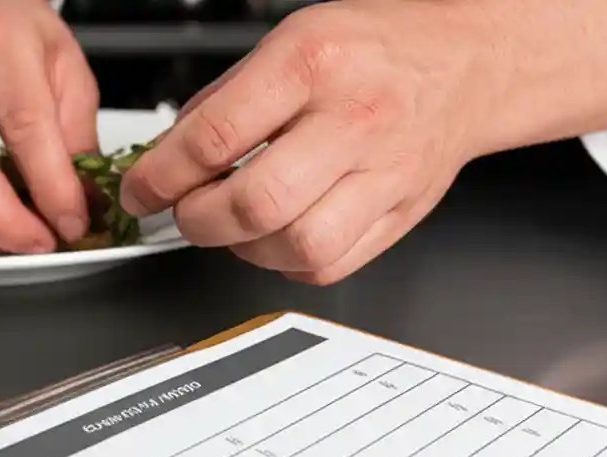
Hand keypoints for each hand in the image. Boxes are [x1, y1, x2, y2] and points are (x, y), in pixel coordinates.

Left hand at [120, 0, 498, 284]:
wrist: (465, 64)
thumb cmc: (376, 49)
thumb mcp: (289, 41)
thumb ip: (223, 102)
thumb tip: (164, 158)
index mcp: (313, 63)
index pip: (216, 137)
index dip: (160, 177)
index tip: (141, 191)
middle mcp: (354, 119)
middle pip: (256, 203)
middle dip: (198, 220)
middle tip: (186, 212)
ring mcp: (385, 173)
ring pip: (296, 246)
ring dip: (245, 247)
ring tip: (235, 224)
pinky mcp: (400, 214)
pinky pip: (329, 266)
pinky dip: (287, 262)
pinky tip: (279, 235)